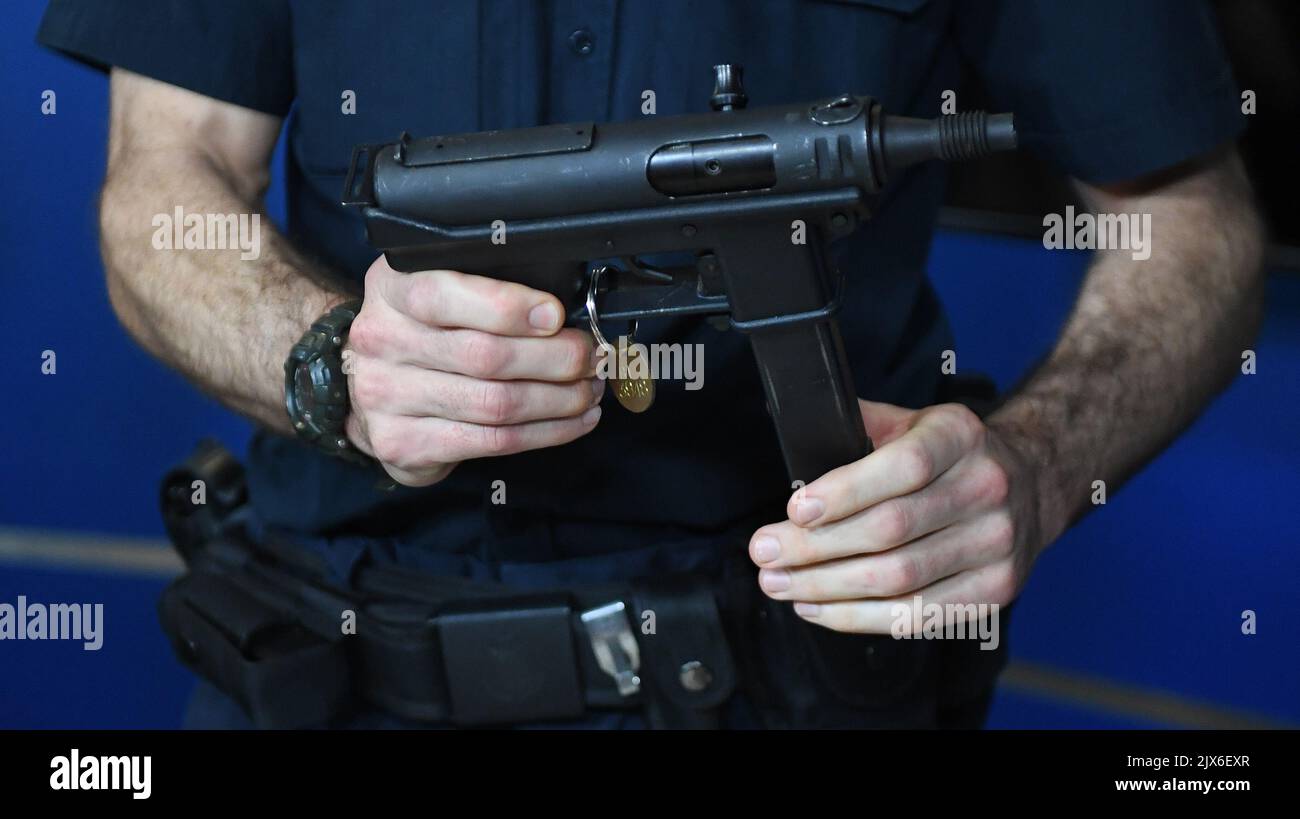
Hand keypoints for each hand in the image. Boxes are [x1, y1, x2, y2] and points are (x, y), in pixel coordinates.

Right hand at [343, 256, 603, 485]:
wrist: (374, 386)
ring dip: (558, 400)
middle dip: (555, 358)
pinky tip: (573, 421)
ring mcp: (385, 396)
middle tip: (591, 357)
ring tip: (588, 390)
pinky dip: (546, 433)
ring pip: (496, 404)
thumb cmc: (426, 332)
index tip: (556, 316)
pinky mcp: (403, 443)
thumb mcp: (443, 290)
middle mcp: (379, 340)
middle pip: (484, 355)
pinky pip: (493, 442)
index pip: (444, 295)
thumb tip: (561, 312)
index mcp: (391, 289)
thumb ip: (489, 289)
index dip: (508, 307)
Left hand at [748, 399, 1045, 633]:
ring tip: (779, 583)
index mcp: (959, 435)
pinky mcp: (994, 591)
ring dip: (826, 587)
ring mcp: (995, 544)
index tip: (794, 509)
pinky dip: (857, 617)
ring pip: (898, 580)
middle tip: (764, 552)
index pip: (903, 467)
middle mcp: (985, 488)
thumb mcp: (913, 422)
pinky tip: (817, 607)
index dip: (845, 491)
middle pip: (891, 529)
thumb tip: (796, 431)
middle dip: (815, 547)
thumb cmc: (949, 456)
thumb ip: (860, 427)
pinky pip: (915, 616)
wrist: (1030, 486)